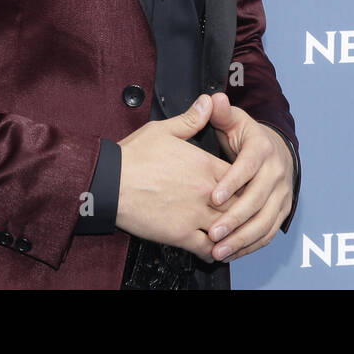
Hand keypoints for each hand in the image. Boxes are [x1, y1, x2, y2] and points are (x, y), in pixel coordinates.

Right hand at [116, 94, 228, 257]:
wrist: (108, 182)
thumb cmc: (133, 156)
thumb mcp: (164, 129)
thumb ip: (191, 119)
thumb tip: (209, 102)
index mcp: (205, 165)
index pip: (241, 177)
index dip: (244, 183)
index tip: (243, 186)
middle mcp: (206, 191)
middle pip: (240, 204)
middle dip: (243, 209)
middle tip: (244, 214)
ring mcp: (195, 215)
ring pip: (228, 228)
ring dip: (233, 233)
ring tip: (234, 235)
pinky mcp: (180, 235)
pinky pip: (207, 249)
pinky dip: (214, 251)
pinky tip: (215, 249)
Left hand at [205, 93, 294, 262]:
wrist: (276, 150)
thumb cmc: (248, 137)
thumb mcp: (235, 121)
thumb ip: (221, 114)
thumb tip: (213, 99)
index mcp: (262, 148)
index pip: (249, 166)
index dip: (233, 182)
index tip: (214, 197)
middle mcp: (276, 171)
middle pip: (258, 198)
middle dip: (235, 217)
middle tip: (213, 232)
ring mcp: (281, 192)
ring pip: (265, 219)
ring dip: (242, 237)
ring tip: (219, 249)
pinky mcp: (282, 209)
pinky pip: (268, 231)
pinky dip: (251, 244)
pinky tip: (232, 252)